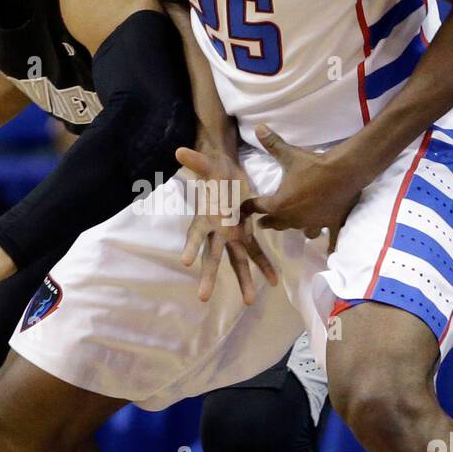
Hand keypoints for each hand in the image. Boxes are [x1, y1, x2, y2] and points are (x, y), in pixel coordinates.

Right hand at [175, 142, 277, 303]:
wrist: (227, 173)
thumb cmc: (215, 170)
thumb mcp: (208, 164)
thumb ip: (197, 160)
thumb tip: (179, 150)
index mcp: (205, 218)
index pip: (195, 235)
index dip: (191, 246)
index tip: (186, 261)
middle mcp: (216, 232)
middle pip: (212, 256)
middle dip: (209, 276)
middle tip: (203, 297)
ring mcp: (231, 235)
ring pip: (237, 261)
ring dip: (243, 280)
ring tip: (248, 301)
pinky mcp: (245, 233)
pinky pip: (256, 252)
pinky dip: (264, 266)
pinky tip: (274, 281)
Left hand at [242, 125, 365, 252]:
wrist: (343, 172)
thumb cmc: (313, 165)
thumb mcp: (290, 155)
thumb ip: (272, 144)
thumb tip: (259, 128)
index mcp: (279, 204)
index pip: (257, 207)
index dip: (248, 208)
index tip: (242, 211)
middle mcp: (293, 218)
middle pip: (276, 223)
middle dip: (268, 222)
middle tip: (262, 223)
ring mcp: (312, 223)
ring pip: (301, 231)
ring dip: (297, 228)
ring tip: (296, 225)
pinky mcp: (330, 224)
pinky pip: (330, 239)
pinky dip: (330, 244)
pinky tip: (331, 251)